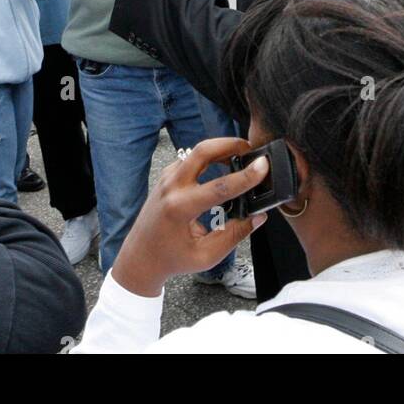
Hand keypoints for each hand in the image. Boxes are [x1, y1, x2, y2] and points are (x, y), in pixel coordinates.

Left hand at [111, 137, 269, 296]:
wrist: (140, 258)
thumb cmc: (172, 259)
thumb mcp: (207, 255)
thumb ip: (235, 235)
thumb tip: (259, 216)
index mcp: (179, 209)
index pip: (219, 187)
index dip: (245, 176)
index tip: (263, 166)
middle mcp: (171, 188)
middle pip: (202, 151)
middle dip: (230, 144)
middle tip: (251, 149)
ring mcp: (166, 179)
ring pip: (196, 152)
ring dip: (220, 149)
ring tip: (241, 156)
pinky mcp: (167, 177)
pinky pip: (190, 160)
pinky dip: (209, 157)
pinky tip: (223, 165)